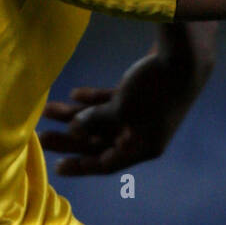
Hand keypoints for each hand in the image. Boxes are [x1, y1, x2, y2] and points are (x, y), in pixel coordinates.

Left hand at [39, 50, 207, 175]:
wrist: (184, 57)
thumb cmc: (154, 89)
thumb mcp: (120, 109)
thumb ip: (94, 122)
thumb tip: (73, 131)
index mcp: (142, 147)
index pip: (106, 162)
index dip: (81, 165)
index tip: (56, 167)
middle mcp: (141, 135)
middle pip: (99, 141)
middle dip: (70, 139)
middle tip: (42, 137)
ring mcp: (141, 115)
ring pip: (102, 120)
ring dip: (76, 116)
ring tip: (48, 110)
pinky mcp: (141, 95)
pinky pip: (111, 103)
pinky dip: (94, 100)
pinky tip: (75, 93)